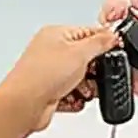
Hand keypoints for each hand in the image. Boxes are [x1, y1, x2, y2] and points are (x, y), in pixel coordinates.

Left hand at [0, 25, 119, 131]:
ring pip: (80, 79)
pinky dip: (75, 98)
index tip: (114, 51)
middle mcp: (52, 51)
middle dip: (93, 71)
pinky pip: (72, 94)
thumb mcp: (80, 52)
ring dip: (85, 87)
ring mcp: (50, 73)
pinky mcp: (50, 92)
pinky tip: (70, 99)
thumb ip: (100, 42)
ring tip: (79, 90)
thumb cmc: (40, 75)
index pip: (88, 32)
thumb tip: (112, 36)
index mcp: (56, 34)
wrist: (23, 106)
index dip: (103, 42)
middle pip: (86, 58)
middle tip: (91, 75)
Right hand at [97, 0, 137, 98]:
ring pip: (105, 57)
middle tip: (126, 40)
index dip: (112, 8)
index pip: (114, 0)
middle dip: (110, 36)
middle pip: (102, 29)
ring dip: (117, 60)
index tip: (118, 15)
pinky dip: (130, 81)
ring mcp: (126, 53)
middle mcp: (126, 29)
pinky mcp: (131, 76)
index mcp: (137, 5)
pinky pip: (121, 81)